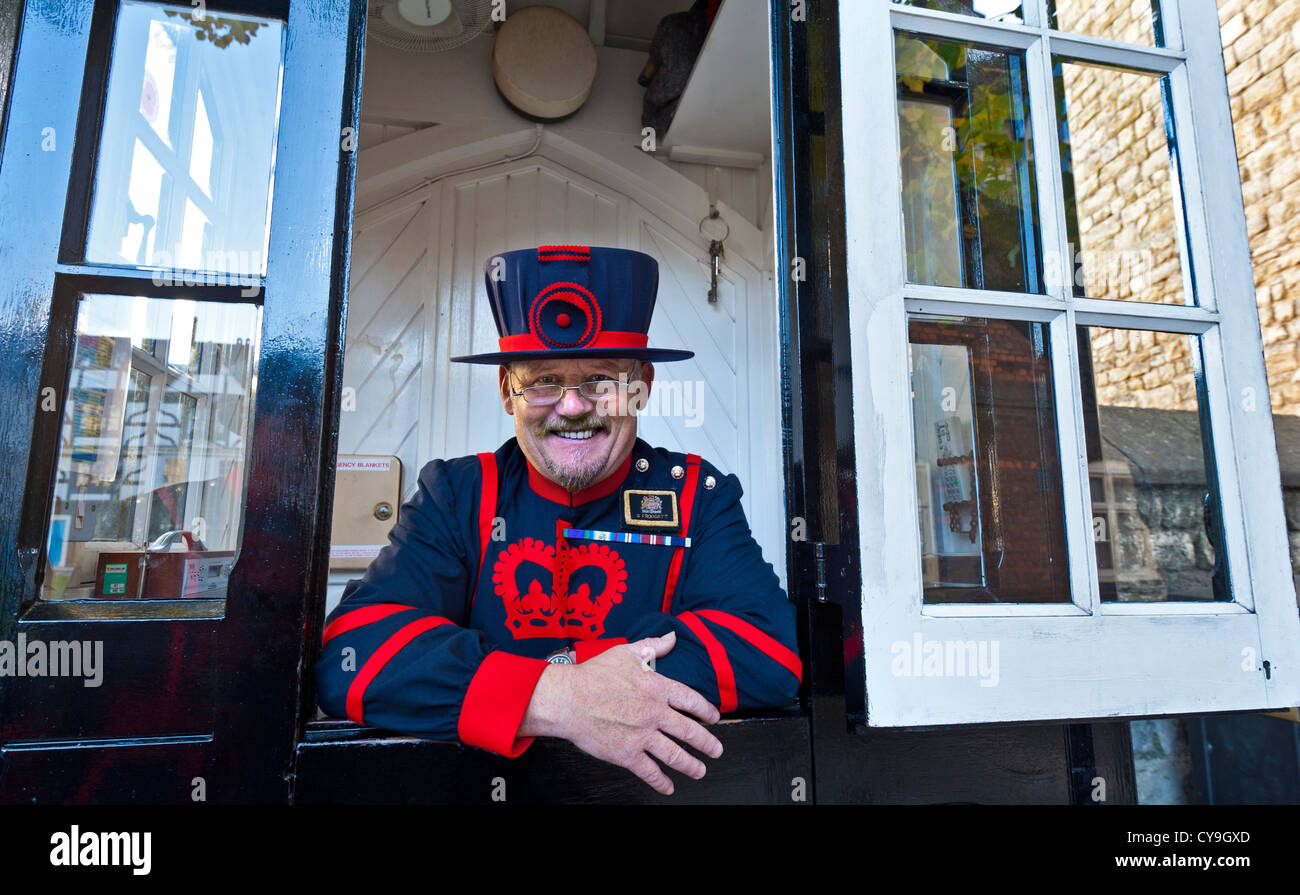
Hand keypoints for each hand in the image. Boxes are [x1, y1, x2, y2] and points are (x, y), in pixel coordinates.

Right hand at [518, 631, 723, 794]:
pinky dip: (661, 781)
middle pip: (690, 731)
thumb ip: (653, 645)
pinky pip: (650, 771)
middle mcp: (654, 713)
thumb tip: (673, 637)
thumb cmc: (593, 674)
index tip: (714, 718)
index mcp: (657, 688)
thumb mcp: (626, 652)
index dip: (706, 711)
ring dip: (691, 765)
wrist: (568, 699)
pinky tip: (668, 787)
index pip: (691, 701)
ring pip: (675, 755)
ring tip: (700, 770)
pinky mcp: (627, 754)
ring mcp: (642, 736)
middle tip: (716, 750)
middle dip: (707, 743)